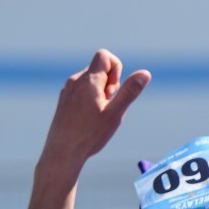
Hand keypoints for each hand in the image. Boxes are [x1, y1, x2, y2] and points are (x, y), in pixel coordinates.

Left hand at [42, 49, 149, 168]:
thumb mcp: (115, 113)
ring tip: (98, 114)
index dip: (116, 69)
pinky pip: (81, 90)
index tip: (114, 91)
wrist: (62, 152)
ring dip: (100, 92)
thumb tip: (145, 73)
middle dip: (109, 83)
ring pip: (90, 80)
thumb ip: (130, 91)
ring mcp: (68, 90)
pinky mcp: (64, 100)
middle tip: (108, 106)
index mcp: (88, 80)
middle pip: (99, 68)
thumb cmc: (90, 135)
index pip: (105, 55)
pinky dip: (89, 98)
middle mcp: (75, 81)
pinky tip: (88, 118)